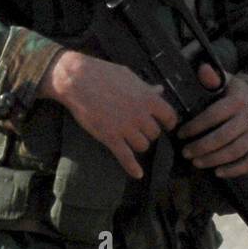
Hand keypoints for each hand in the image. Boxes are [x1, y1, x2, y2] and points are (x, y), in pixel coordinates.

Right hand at [39, 50, 177, 179]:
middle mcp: (140, 115)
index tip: (165, 124)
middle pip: (154, 134)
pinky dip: (132, 168)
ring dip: (138, 144)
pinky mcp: (110, 138)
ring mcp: (125, 128)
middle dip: (148, 132)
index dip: (168, 122)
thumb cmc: (104, 74)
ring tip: (131, 139)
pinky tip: (138, 174)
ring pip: (143, 146)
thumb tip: (160, 90)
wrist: (78, 79)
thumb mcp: (130, 77)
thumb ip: (146, 88)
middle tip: (140, 129)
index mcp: (148, 98)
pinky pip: (126, 157)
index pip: (169, 116)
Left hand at [175, 64, 247, 177]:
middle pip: (222, 137)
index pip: (213, 115)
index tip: (180, 134)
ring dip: (213, 160)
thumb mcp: (230, 82)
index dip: (195, 126)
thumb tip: (202, 69)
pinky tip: (218, 172)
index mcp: (238, 100)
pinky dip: (234, 170)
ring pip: (234, 152)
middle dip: (201, 147)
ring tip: (196, 162)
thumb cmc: (242, 95)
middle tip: (185, 153)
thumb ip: (214, 78)